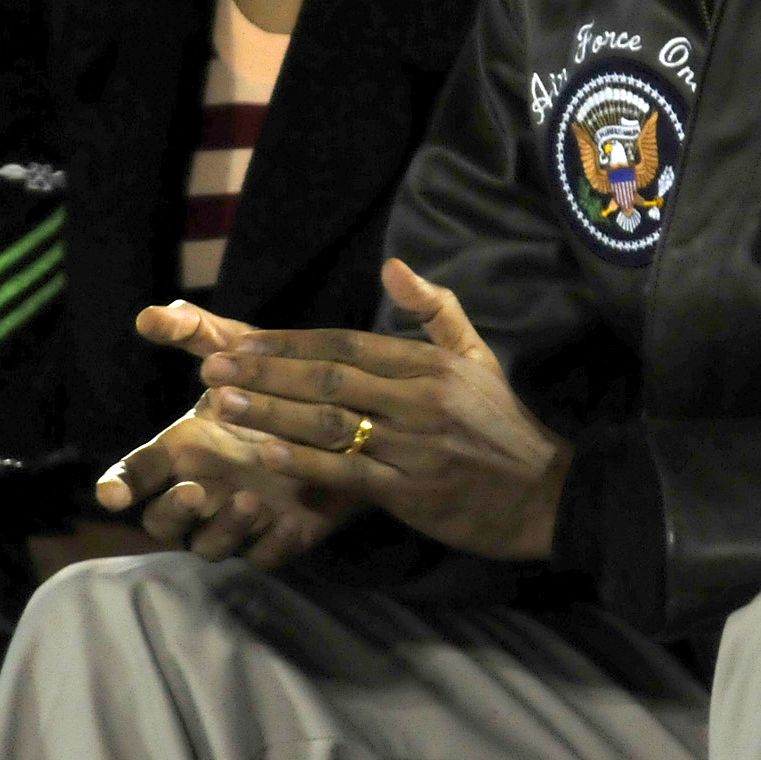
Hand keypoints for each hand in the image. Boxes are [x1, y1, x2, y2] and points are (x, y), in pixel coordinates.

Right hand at [93, 298, 361, 567]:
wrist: (340, 412)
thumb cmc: (274, 383)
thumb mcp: (238, 350)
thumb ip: (196, 331)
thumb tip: (148, 314)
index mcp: (181, 451)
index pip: (135, 475)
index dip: (119, 486)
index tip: (110, 493)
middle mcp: (202, 492)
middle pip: (162, 524)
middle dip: (171, 512)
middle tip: (193, 490)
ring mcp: (239, 519)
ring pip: (210, 547)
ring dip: (224, 530)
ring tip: (253, 499)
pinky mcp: (280, 537)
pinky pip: (264, 557)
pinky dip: (269, 545)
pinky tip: (286, 522)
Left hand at [198, 261, 570, 561]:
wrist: (546, 493)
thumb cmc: (503, 426)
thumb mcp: (477, 357)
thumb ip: (434, 309)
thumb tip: (392, 266)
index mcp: (430, 363)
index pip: (347, 343)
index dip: (290, 342)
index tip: (243, 341)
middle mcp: (420, 398)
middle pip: (330, 379)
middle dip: (267, 372)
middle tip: (214, 369)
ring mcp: (415, 445)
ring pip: (331, 424)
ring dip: (272, 412)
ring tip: (224, 403)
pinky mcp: (413, 492)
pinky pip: (349, 473)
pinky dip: (306, 463)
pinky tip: (267, 454)